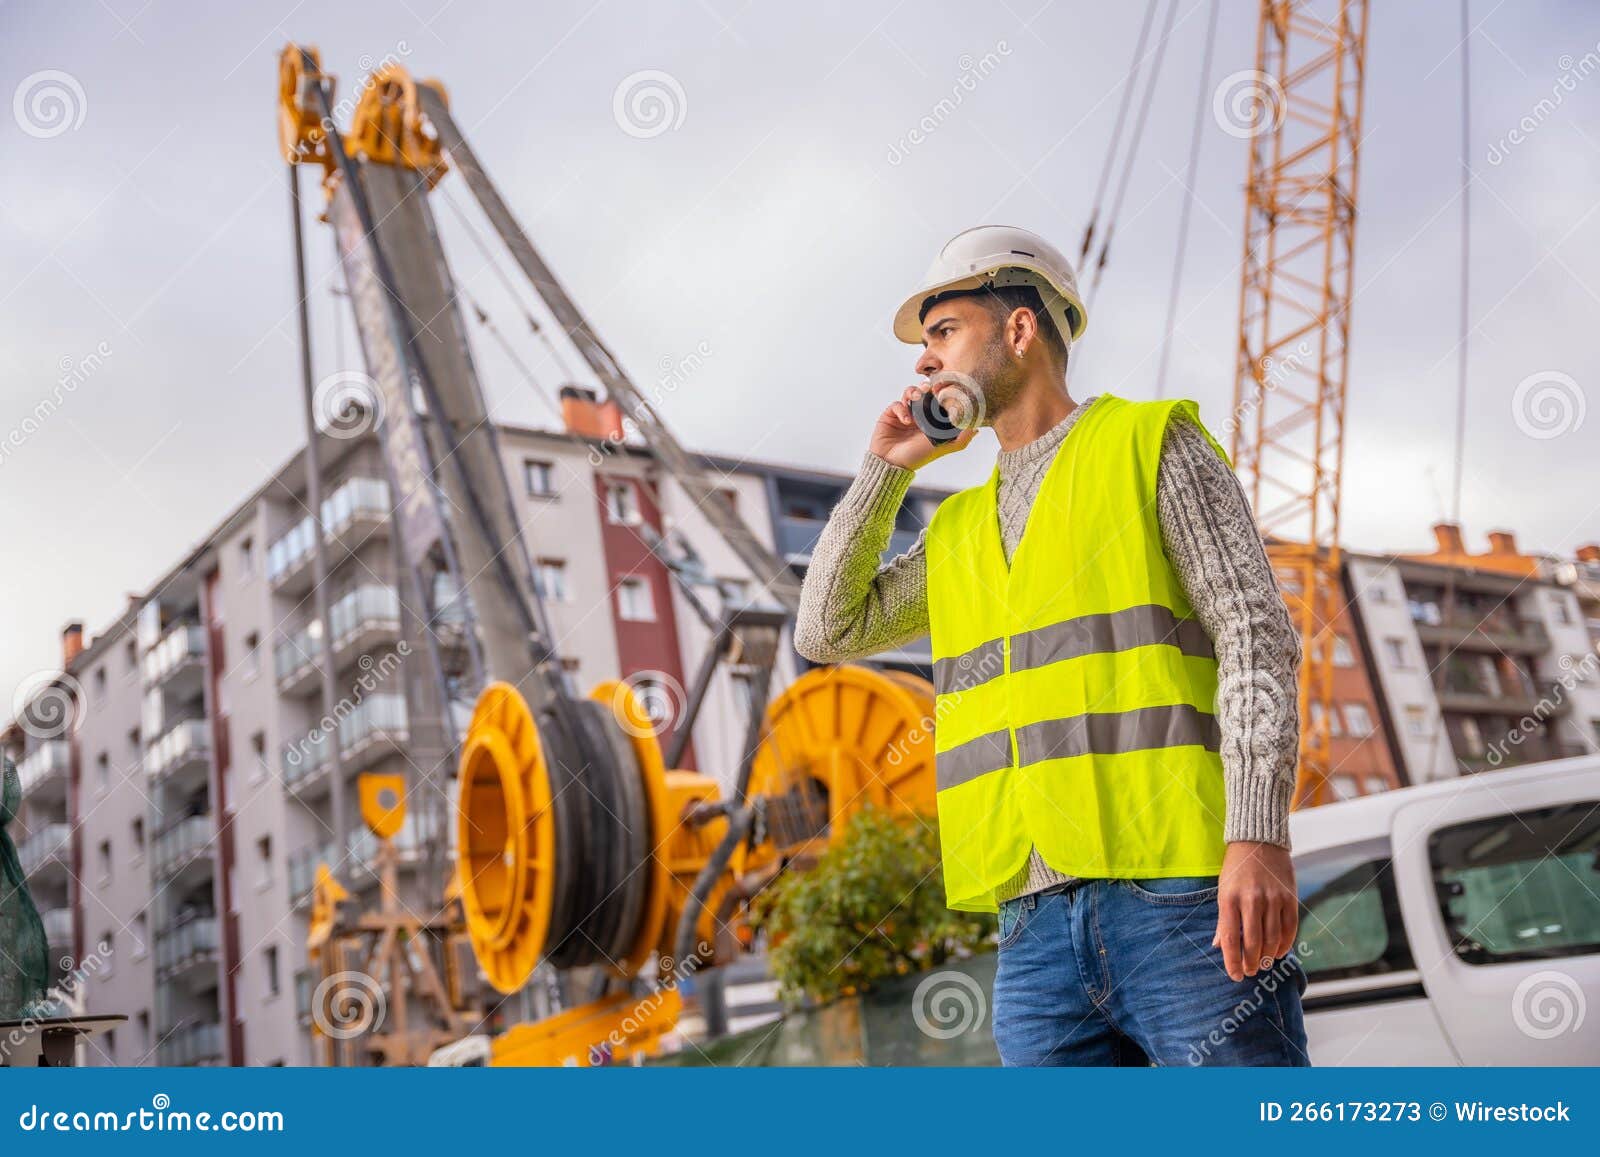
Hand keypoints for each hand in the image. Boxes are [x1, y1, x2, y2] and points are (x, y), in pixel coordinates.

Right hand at [869, 383, 979, 469]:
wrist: (892, 463)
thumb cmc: (918, 457)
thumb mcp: (943, 447)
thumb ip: (961, 439)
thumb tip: (977, 429)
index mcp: (932, 421)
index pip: (939, 401)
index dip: (942, 393)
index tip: (945, 390)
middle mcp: (919, 415)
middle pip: (925, 393)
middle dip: (927, 387)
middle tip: (930, 388)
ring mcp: (905, 414)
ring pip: (910, 393)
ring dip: (913, 392)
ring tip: (916, 398)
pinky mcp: (891, 414)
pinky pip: (897, 404)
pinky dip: (901, 409)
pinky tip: (906, 420)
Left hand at [1211, 841, 1298, 981]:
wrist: (1259, 841)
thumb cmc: (1236, 869)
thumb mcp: (1223, 891)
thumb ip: (1223, 920)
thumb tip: (1218, 946)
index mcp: (1229, 899)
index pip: (1230, 939)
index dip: (1232, 962)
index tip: (1234, 976)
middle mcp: (1252, 900)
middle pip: (1253, 943)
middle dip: (1250, 963)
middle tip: (1249, 972)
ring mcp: (1273, 899)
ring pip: (1273, 939)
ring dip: (1268, 957)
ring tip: (1263, 964)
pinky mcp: (1290, 897)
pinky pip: (1290, 928)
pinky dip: (1285, 944)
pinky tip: (1279, 951)